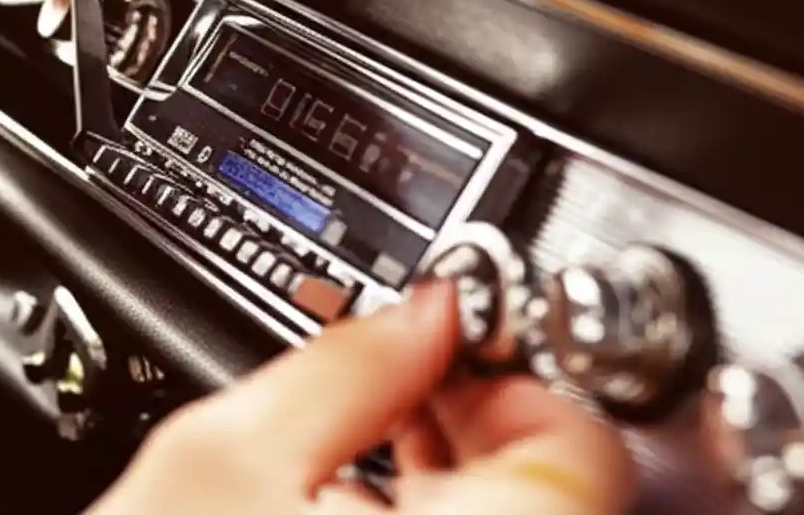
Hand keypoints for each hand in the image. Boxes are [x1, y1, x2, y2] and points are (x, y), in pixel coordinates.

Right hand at [89, 281, 633, 514]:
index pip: (580, 444)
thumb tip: (423, 310)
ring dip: (449, 484)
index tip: (442, 354)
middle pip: (555, 492)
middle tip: (390, 397)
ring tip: (357, 464)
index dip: (505, 374)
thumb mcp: (223, 460)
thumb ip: (344, 365)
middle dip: (471, 427)